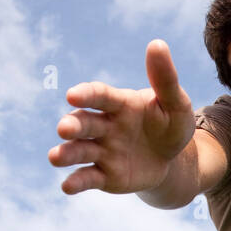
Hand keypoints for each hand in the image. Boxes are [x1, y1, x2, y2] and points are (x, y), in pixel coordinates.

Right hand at [48, 40, 195, 193]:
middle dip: (72, 125)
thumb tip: (157, 44)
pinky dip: (77, 182)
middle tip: (63, 129)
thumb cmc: (171, 125)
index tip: (73, 94)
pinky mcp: (104, 175)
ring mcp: (102, 151)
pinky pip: (88, 178)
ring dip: (66, 153)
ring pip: (80, 150)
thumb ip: (165, 79)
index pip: (100, 95)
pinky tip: (67, 186)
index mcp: (119, 104)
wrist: (173, 161)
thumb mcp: (175, 104)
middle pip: (84, 122)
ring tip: (54, 157)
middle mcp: (105, 126)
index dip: (86, 94)